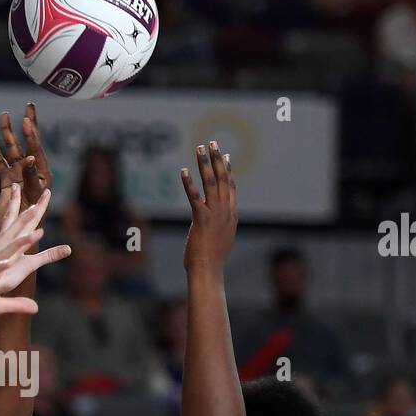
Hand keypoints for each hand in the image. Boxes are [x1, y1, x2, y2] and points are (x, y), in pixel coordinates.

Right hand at [0, 103, 51, 208]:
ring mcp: (18, 173)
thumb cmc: (33, 215)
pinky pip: (1, 164)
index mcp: (41, 172)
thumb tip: (30, 157)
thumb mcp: (34, 195)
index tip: (26, 119)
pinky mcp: (7, 180)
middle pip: (27, 142)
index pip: (36, 147)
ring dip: (8, 133)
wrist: (22, 231)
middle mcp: (31, 169)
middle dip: (28, 124)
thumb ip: (32, 176)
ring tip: (4, 116)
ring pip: (12, 149)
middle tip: (29, 106)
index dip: (31, 134)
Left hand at [179, 140, 237, 276]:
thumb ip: (220, 227)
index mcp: (231, 216)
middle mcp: (226, 212)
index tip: (226, 156)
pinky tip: (184, 170)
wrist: (208, 271)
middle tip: (212, 143)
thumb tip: (216, 223)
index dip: (228, 171)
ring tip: (200, 148)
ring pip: (212, 183)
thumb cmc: (211, 260)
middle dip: (217, 159)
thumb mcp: (220, 239)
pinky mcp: (202, 219)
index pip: (231, 188)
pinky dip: (189, 183)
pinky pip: (195, 197)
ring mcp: (215, 215)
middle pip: (224, 180)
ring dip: (205, 163)